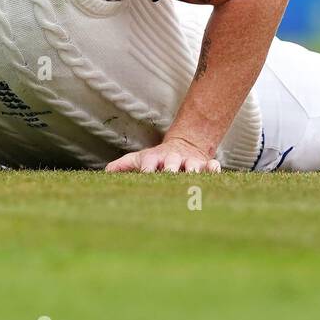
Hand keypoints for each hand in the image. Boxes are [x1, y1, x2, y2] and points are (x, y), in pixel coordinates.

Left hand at [105, 136, 221, 173]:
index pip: (150, 162)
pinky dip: (213, 168)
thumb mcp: (140, 158)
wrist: (184, 145)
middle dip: (171, 168)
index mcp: (156, 158)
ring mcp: (190, 161)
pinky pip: (211, 165)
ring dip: (193, 169)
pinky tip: (213, 170)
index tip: (147, 174)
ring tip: (192, 175)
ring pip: (193, 164)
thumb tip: (105, 172)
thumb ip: (124, 165)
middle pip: (173, 163)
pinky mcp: (205, 164)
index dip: (148, 168)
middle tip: (170, 175)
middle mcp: (173, 159)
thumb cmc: (157, 158)